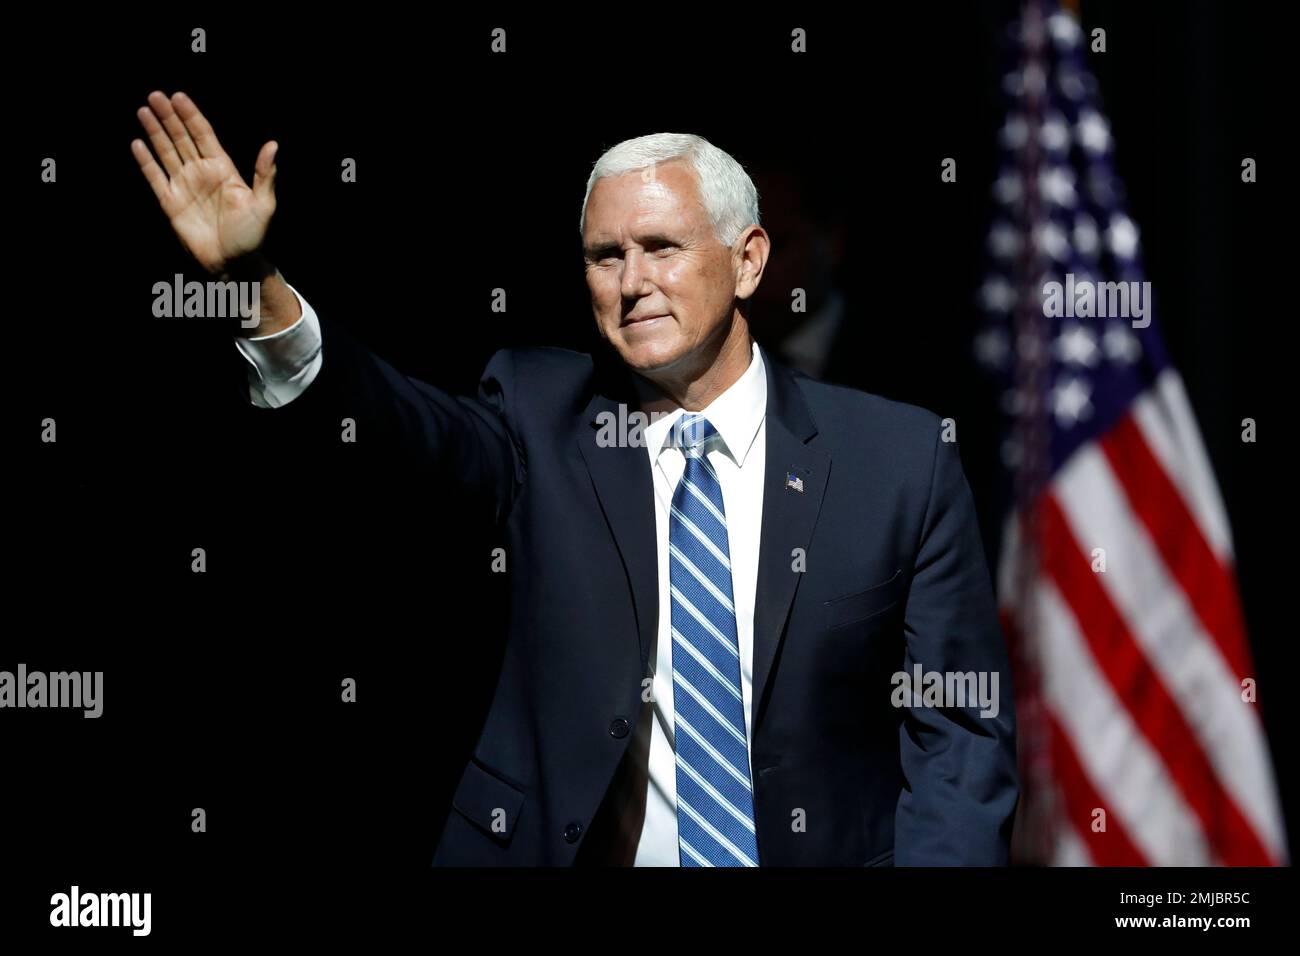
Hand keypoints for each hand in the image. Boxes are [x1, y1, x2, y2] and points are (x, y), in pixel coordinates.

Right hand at [131, 91, 277, 274]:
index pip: (204, 135)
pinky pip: (155, 178)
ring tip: (144, 110)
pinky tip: (138, 143)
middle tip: (156, 95)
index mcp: (223, 169)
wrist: (234, 264)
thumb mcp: (263, 204)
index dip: (191, 115)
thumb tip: (273, 145)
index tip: (179, 97)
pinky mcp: (170, 203)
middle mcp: (201, 173)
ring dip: (155, 132)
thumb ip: (264, 174)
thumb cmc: (252, 236)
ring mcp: (184, 186)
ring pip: (166, 152)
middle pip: (181, 138)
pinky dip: (146, 161)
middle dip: (169, 117)